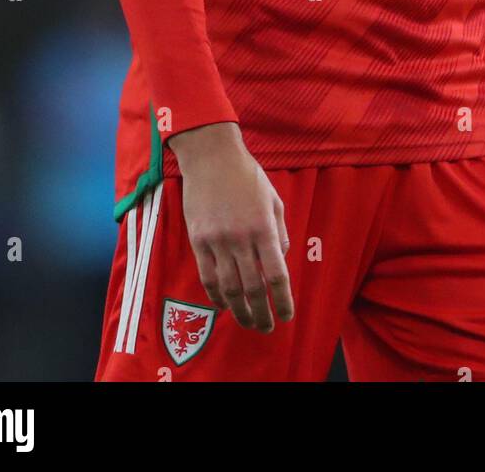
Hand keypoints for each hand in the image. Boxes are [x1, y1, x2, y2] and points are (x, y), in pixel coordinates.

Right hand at [170, 122, 294, 332]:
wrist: (211, 157)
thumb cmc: (247, 176)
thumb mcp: (273, 199)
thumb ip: (279, 232)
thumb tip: (279, 260)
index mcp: (264, 228)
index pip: (277, 275)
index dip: (283, 301)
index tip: (287, 317)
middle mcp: (241, 239)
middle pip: (253, 288)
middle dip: (262, 314)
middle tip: (267, 328)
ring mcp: (217, 241)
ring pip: (229, 288)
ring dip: (240, 312)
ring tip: (248, 323)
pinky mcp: (198, 240)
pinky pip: (208, 277)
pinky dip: (217, 296)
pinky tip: (225, 306)